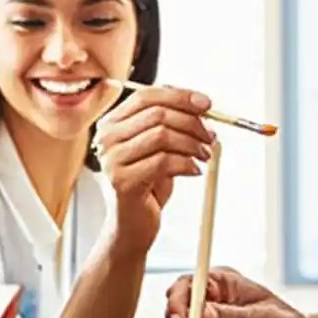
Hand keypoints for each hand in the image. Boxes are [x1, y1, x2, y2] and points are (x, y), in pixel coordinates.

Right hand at [95, 84, 215, 256]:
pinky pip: (163, 162)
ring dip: (192, 144)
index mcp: (113, 123)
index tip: (207, 105)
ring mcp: (112, 160)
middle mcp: (107, 138)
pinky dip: (186, 164)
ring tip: (204, 155)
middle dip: (192, 122)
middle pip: (157, 114)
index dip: (180, 96)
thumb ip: (171, 122)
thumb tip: (201, 106)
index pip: (147, 96)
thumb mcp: (159, 146)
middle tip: (210, 135)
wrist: (133, 221)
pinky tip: (194, 170)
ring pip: (162, 136)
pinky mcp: (123, 181)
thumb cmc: (147, 182)